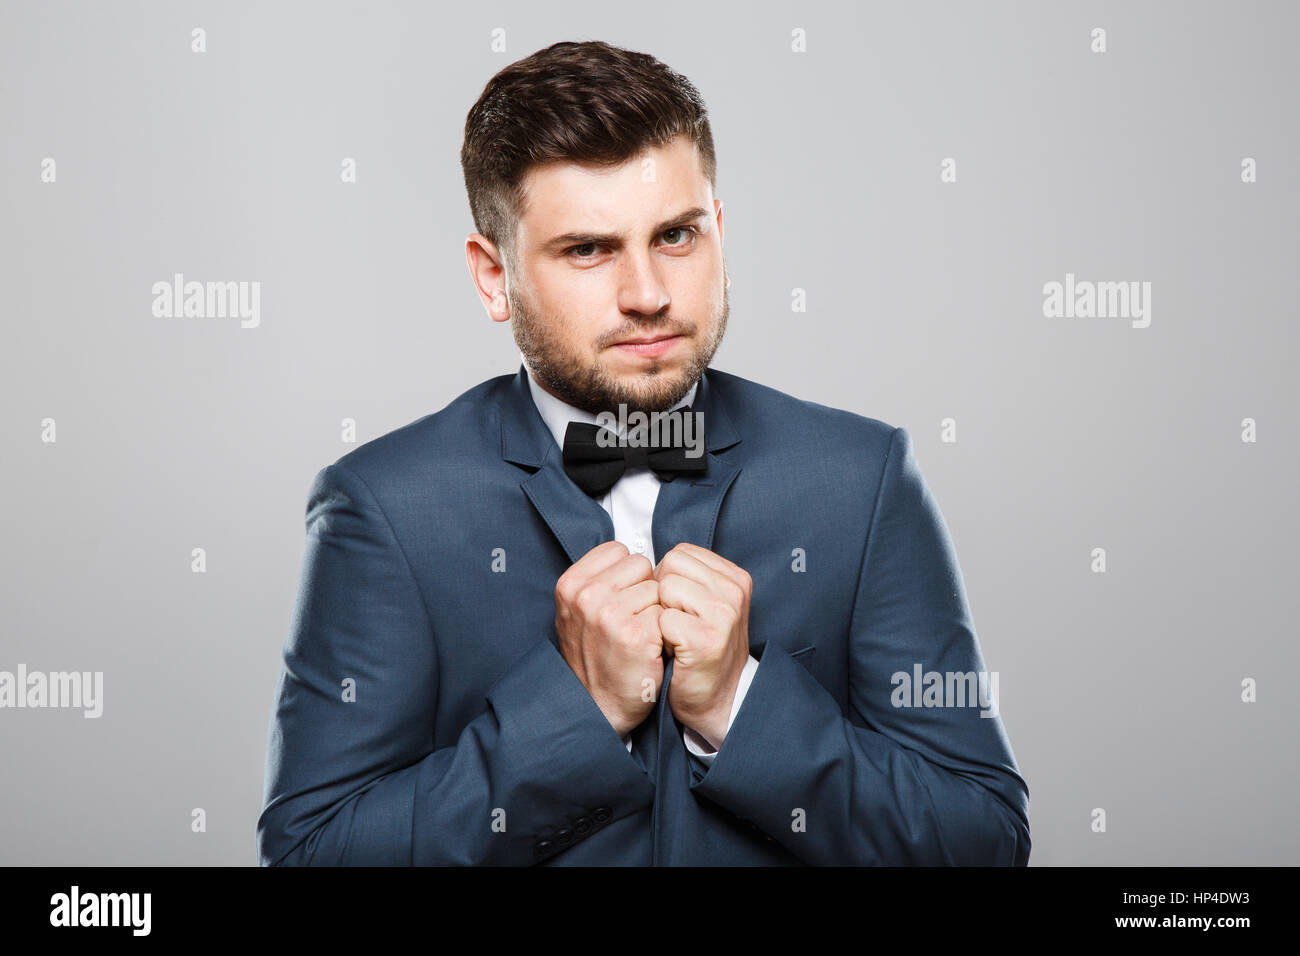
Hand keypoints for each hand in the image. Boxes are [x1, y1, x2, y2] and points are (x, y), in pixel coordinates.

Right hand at [555, 541, 664, 737]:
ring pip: (657, 588)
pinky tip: (649, 648)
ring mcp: (611, 614)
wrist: (597, 705)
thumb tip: (633, 552)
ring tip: (639, 635)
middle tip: (630, 620)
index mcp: (571, 584)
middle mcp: (588, 596)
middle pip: (642, 565)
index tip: (619, 600)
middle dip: (643, 589)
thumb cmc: (593, 656)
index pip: (619, 551)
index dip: (627, 575)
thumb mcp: (578, 610)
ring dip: (655, 610)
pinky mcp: (636, 634)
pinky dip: (663, 630)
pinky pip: (666, 612)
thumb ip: (598, 578)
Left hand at [654, 542, 751, 748]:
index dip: (667, 579)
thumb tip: (648, 561)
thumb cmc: (704, 650)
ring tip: (676, 636)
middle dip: (662, 593)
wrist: (720, 700)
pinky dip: (660, 637)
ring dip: (661, 614)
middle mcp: (733, 592)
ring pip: (665, 588)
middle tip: (675, 623)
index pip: (680, 553)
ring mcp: (722, 615)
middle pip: (670, 565)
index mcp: (735, 578)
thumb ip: (690, 577)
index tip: (680, 607)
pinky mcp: (705, 639)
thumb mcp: (708, 604)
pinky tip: (675, 652)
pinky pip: (662, 619)